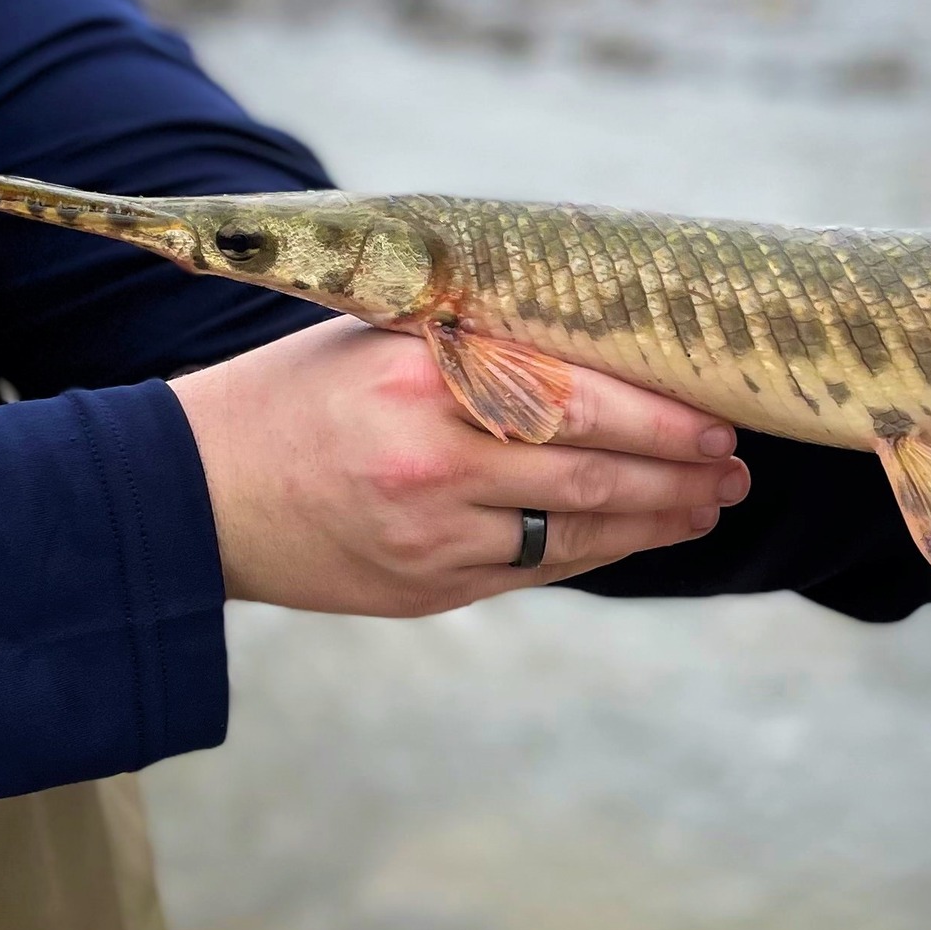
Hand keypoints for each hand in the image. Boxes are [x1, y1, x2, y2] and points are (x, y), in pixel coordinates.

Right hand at [168, 317, 750, 614]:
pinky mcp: (429, 588)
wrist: (193, 493)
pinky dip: (598, 552)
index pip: (574, 395)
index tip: (717, 418)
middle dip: (679, 473)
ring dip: (657, 519)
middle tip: (737, 469)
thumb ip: (480, 344)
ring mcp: (433, 533)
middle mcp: (433, 457)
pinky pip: (538, 569)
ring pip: (577, 530)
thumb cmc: (300, 394)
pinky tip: (640, 534)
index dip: (657, 416)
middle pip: (592, 470)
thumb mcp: (380, 340)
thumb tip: (601, 348)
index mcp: (425, 377)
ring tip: (710, 505)